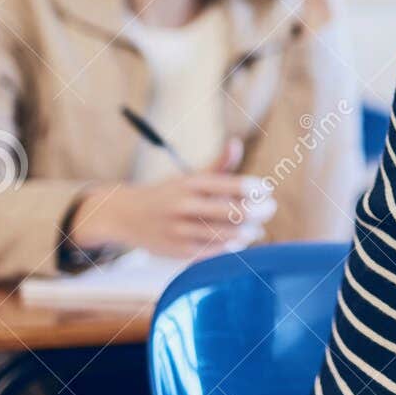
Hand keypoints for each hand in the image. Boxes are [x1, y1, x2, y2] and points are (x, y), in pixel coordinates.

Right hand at [68, 139, 272, 259]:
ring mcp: (181, 229)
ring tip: (257, 229)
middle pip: (236, 211)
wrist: (125, 216)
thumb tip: (236, 142)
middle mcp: (185, 205)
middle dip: (261, 211)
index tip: (266, 190)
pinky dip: (231, 247)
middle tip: (270, 209)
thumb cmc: (168, 194)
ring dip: (250, 232)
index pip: (234, 185)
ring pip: (228, 234)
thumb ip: (218, 164)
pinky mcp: (178, 250)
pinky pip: (213, 252)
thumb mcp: (190, 176)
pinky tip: (239, 242)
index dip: (257, 189)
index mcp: (192, 183)